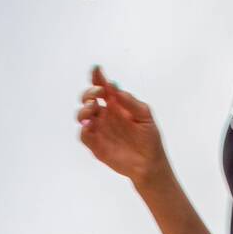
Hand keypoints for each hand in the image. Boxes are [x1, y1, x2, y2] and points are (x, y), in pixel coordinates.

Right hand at [77, 66, 166, 186]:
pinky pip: (84, 135)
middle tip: (97, 96)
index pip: (102, 87)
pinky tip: (90, 126)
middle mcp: (105, 115)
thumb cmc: (149, 138)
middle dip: (89, 93)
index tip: (97, 70)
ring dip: (84, 110)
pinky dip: (84, 129)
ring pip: (82, 115)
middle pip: (88, 99)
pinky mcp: (96, 145)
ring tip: (93, 109)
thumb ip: (129, 101)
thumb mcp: (144, 114)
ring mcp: (99, 130)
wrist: (149, 163)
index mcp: (115, 104)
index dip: (97, 77)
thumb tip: (114, 86)